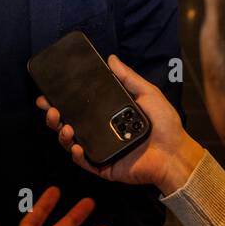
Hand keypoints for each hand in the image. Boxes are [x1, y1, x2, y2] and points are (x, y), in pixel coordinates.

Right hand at [36, 53, 204, 195]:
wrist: (175, 153)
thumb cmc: (165, 125)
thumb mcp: (147, 94)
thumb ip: (128, 78)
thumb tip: (111, 58)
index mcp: (108, 114)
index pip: (80, 106)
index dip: (63, 100)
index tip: (49, 93)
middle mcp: (101, 131)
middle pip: (69, 124)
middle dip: (55, 117)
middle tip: (50, 109)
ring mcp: (101, 149)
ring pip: (72, 143)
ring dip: (63, 134)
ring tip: (65, 127)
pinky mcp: (105, 166)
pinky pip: (85, 162)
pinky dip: (77, 155)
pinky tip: (76, 147)